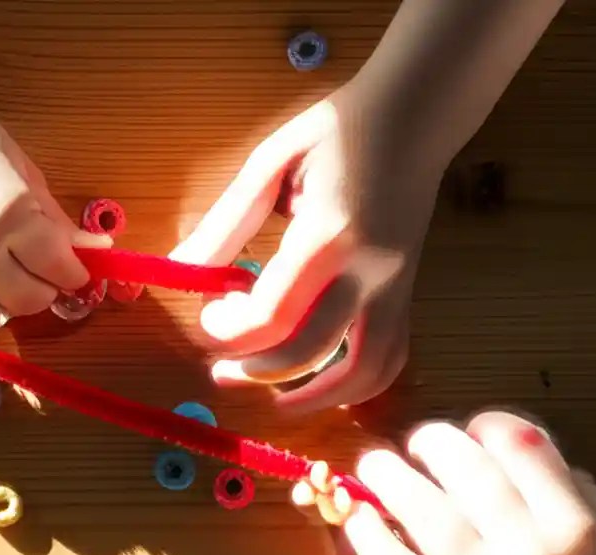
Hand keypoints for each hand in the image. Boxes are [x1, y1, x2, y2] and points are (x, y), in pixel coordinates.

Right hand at [0, 75, 108, 332]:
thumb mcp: (17, 166)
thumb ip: (52, 217)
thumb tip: (95, 251)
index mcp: (7, 215)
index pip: (59, 270)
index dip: (72, 271)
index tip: (70, 267)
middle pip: (27, 302)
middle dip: (41, 287)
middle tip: (34, 269)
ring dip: (1, 301)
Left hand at [170, 83, 443, 413]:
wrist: (415, 116)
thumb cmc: (337, 130)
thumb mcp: (269, 165)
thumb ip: (225, 224)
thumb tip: (181, 270)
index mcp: (329, 234)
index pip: (271, 314)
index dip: (227, 330)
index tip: (207, 313)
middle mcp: (370, 271)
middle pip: (307, 351)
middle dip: (253, 370)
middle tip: (217, 366)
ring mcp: (397, 288)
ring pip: (364, 374)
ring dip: (313, 398)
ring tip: (271, 398)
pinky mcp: (407, 295)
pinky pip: (389, 360)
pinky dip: (355, 386)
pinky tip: (318, 385)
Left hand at [343, 411, 595, 554]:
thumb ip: (585, 501)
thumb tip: (527, 458)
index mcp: (576, 531)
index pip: (522, 448)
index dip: (491, 425)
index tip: (476, 429)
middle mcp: (527, 554)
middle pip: (466, 470)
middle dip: (434, 443)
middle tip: (420, 443)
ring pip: (423, 512)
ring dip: (389, 478)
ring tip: (376, 464)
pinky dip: (370, 538)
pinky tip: (357, 517)